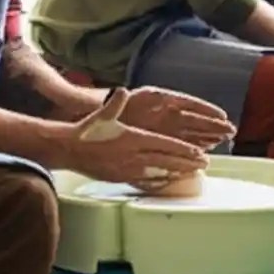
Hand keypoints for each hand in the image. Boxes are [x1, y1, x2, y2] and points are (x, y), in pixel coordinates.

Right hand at [64, 89, 208, 190]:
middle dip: (187, 162)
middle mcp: (132, 156)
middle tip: (204, 163)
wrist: (69, 150)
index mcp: (131, 139)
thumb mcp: (102, 114)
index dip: (183, 150)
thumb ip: (114, 103)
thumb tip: (121, 90)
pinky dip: (160, 182)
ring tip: (193, 173)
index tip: (198, 152)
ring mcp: (127, 169)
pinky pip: (145, 182)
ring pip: (159, 173)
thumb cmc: (87, 131)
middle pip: (166, 160)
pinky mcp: (121, 177)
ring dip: (177, 173)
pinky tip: (169, 183)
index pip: (163, 144)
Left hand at [116, 86, 235, 149]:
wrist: (110, 119)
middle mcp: (168, 111)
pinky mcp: (166, 136)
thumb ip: (121, 100)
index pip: (188, 103)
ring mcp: (169, 125)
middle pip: (195, 118)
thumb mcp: (116, 103)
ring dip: (210, 134)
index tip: (221, 115)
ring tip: (226, 138)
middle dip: (214, 125)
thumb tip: (121, 93)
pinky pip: (185, 140)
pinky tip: (208, 148)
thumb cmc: (114, 109)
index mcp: (160, 99)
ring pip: (194, 130)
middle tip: (231, 131)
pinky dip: (197, 144)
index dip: (204, 109)